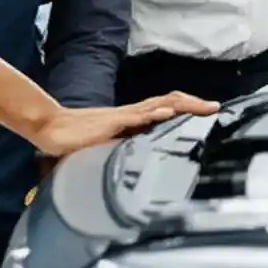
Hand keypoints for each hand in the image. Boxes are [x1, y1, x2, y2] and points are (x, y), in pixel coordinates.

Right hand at [29, 92, 218, 157]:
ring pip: (159, 104)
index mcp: (134, 120)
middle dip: (195, 104)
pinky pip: (136, 115)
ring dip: (183, 105)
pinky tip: (167, 113)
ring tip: (204, 107)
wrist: (51, 129)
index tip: (210, 112)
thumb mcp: (109, 148)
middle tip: (216, 108)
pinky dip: (153, 113)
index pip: (167, 108)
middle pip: (171, 102)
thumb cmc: (77, 140)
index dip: (189, 108)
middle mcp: (133, 114)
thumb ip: (126, 152)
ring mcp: (123, 116)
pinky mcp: (111, 122)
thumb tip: (143, 165)